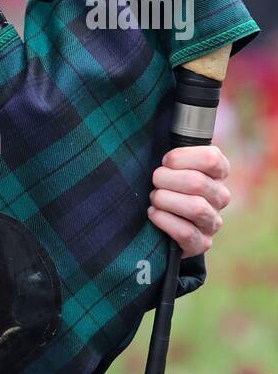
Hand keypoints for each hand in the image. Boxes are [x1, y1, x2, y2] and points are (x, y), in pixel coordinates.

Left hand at [148, 144, 229, 258]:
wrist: (165, 220)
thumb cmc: (166, 182)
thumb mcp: (172, 163)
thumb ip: (172, 152)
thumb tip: (156, 131)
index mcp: (218, 171)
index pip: (211, 158)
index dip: (182, 157)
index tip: (165, 160)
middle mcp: (221, 196)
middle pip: (197, 182)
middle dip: (166, 179)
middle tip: (154, 180)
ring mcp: (213, 221)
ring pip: (195, 208)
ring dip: (165, 200)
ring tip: (154, 198)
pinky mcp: (202, 243)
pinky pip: (186, 233)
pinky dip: (164, 220)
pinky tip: (153, 214)